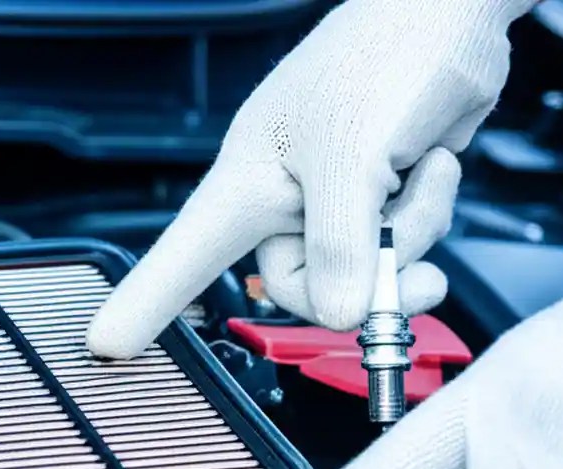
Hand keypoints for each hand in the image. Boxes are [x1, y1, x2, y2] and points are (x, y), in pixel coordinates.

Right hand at [88, 0, 537, 358]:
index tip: (108, 341)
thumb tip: (341, 313)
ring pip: (363, 270)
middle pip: (303, 288)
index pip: (184, 253)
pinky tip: (430, 164)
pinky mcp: (379, 193)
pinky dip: (427, 212)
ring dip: (409, 235)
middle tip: (401, 263)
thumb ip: (340, 244)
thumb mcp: (352, 156)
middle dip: (363, 280)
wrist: (453, 10)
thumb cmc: (385, 55)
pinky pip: (400, 243)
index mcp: (250, 179)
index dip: (145, 300)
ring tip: (417, 175)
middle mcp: (285, 194)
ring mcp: (335, 196)